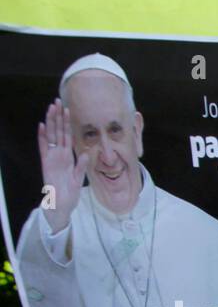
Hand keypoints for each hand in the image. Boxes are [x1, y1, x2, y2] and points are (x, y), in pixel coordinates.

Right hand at [37, 99, 88, 233]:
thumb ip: (82, 166)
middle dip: (58, 116)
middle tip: (58, 101)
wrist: (61, 204)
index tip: (68, 108)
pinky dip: (42, 137)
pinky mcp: (46, 163)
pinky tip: (42, 126)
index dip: (67, 122)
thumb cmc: (70, 192)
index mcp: (68, 156)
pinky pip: (43, 148)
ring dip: (51, 122)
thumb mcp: (78, 178)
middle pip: (58, 131)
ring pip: (51, 136)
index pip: (67, 135)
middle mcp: (59, 154)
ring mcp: (51, 157)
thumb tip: (87, 154)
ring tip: (51, 108)